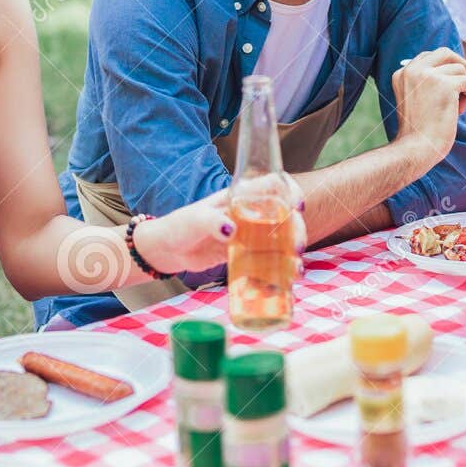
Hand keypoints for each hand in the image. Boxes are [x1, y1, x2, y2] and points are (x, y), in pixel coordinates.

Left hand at [137, 183, 307, 276]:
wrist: (167, 250)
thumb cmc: (180, 226)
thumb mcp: (194, 219)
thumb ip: (211, 222)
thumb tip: (231, 230)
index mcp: (241, 196)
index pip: (274, 184)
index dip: (291, 190)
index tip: (298, 206)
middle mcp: (250, 213)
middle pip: (284, 216)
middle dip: (297, 230)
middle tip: (297, 249)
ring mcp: (249, 235)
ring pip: (280, 240)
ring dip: (293, 254)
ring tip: (296, 271)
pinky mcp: (245, 255)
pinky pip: (267, 261)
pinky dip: (278, 270)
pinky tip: (285, 282)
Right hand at [393, 48, 465, 166]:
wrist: (415, 148)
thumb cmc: (417, 131)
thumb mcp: (414, 99)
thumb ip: (425, 82)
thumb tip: (453, 69)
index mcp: (402, 73)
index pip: (429, 57)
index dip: (444, 69)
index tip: (449, 86)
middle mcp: (413, 70)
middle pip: (445, 52)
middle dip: (459, 65)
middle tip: (463, 85)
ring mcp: (428, 75)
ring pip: (460, 69)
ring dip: (464, 88)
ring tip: (455, 109)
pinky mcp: (445, 84)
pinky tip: (458, 112)